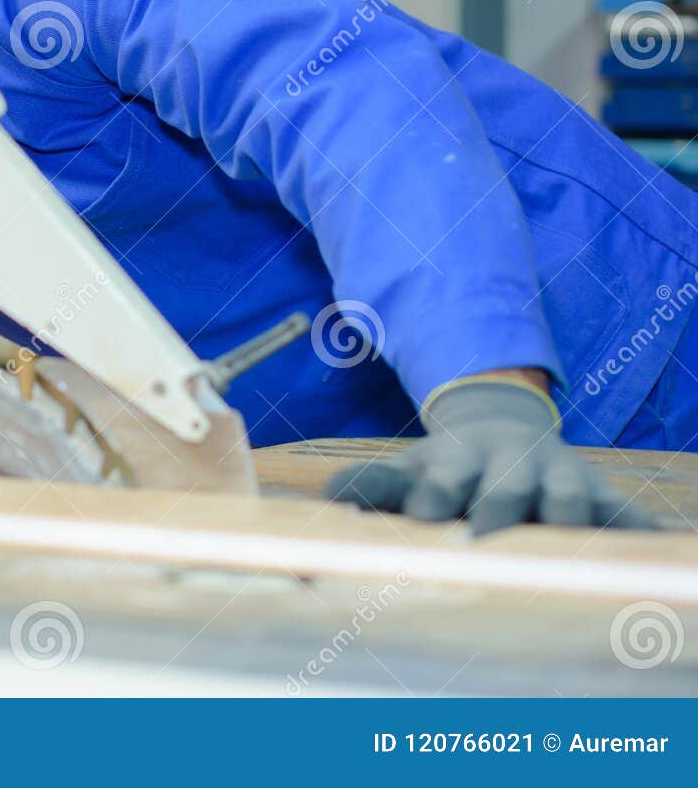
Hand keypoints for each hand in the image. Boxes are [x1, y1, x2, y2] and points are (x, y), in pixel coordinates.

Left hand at [325, 376, 663, 533]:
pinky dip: (633, 531)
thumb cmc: (446, 467)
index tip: (422, 519)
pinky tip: (646, 547)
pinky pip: (623, 515)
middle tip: (482, 541)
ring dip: (565, 518)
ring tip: (561, 542)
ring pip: (567, 497)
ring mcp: (558, 478)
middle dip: (496, 511)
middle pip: (506, 489)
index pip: (443, 479)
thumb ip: (369, 483)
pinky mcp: (600, 496)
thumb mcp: (406, 468)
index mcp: (457, 460)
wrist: (503, 426)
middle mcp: (510, 465)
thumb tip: (326, 500)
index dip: (433, 496)